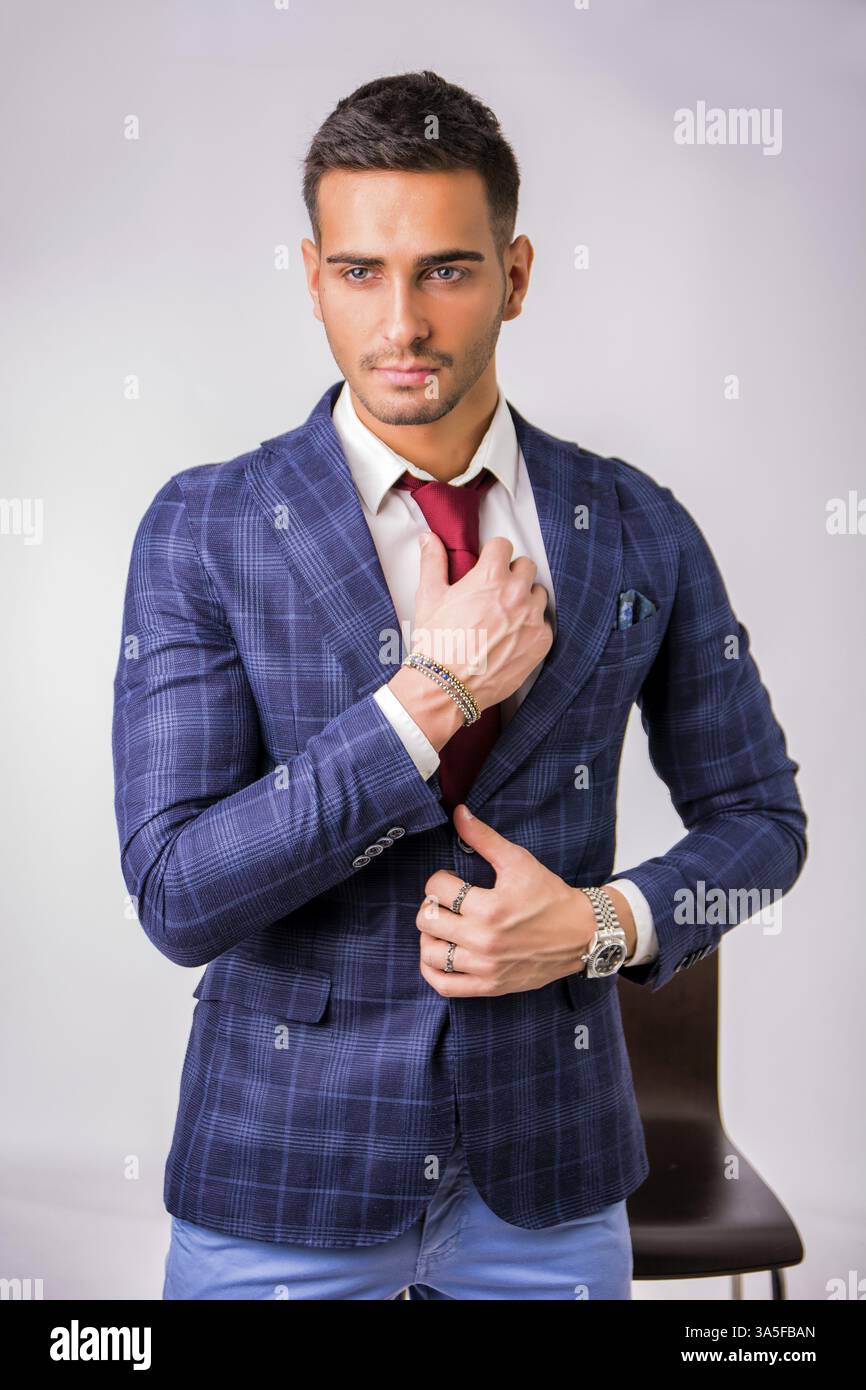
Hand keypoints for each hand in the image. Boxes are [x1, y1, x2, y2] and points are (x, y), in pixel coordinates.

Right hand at [411, 531, 553, 711]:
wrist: (447, 686)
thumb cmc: (437, 642)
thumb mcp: (430, 596)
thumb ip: (433, 562)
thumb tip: (429, 538)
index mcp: (490, 576)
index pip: (504, 545)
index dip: (493, 555)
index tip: (488, 565)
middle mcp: (516, 594)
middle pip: (526, 566)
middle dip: (512, 574)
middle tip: (495, 593)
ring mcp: (532, 618)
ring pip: (538, 594)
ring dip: (525, 599)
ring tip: (505, 617)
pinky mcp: (541, 642)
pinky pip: (544, 623)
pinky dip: (532, 627)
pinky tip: (512, 638)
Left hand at [417, 804, 598, 997]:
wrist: (581, 934)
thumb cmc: (550, 896)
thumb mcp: (519, 861)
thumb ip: (484, 838)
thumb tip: (459, 812)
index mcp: (491, 908)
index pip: (437, 888)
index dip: (440, 879)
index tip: (454, 880)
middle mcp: (485, 941)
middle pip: (428, 920)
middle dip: (432, 905)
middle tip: (446, 903)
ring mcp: (486, 968)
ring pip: (430, 954)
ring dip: (429, 937)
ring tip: (443, 927)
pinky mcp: (489, 986)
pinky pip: (444, 986)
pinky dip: (432, 971)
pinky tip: (441, 953)